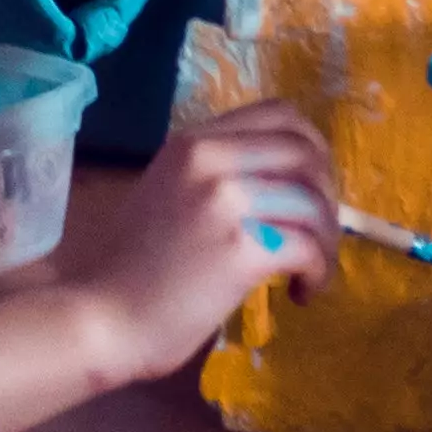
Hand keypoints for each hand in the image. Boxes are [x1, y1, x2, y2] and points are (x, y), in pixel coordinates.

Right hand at [0, 102, 331, 420]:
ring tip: (311, 272)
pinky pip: (308, 247)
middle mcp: (211, 160)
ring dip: (328, 241)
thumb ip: (214, 176)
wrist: (103, 318)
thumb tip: (281, 185)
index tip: (310, 187)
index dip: (312, 149)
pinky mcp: (241, 250)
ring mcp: (227, 202)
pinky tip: (301, 293)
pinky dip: (318, 271)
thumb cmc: (131, 268)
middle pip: (307, 153)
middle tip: (317, 235)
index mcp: (192, 143)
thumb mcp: (166, 193)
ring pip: (314, 202)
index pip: (280, 114)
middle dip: (327, 196)